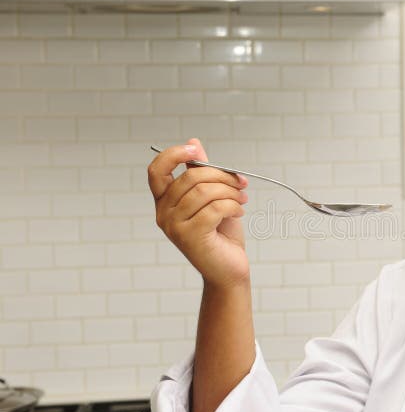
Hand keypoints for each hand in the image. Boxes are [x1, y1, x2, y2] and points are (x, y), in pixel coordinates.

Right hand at [147, 138, 250, 288]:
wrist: (229, 268)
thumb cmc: (221, 232)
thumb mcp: (213, 196)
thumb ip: (202, 172)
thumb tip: (194, 143)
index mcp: (165, 201)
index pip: (157, 170)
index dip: (173, 154)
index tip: (195, 151)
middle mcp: (163, 213)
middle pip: (191, 177)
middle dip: (222, 176)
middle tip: (241, 184)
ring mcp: (174, 226)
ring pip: (205, 192)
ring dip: (231, 192)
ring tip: (242, 200)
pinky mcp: (189, 237)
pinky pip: (214, 208)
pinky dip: (233, 206)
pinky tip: (239, 212)